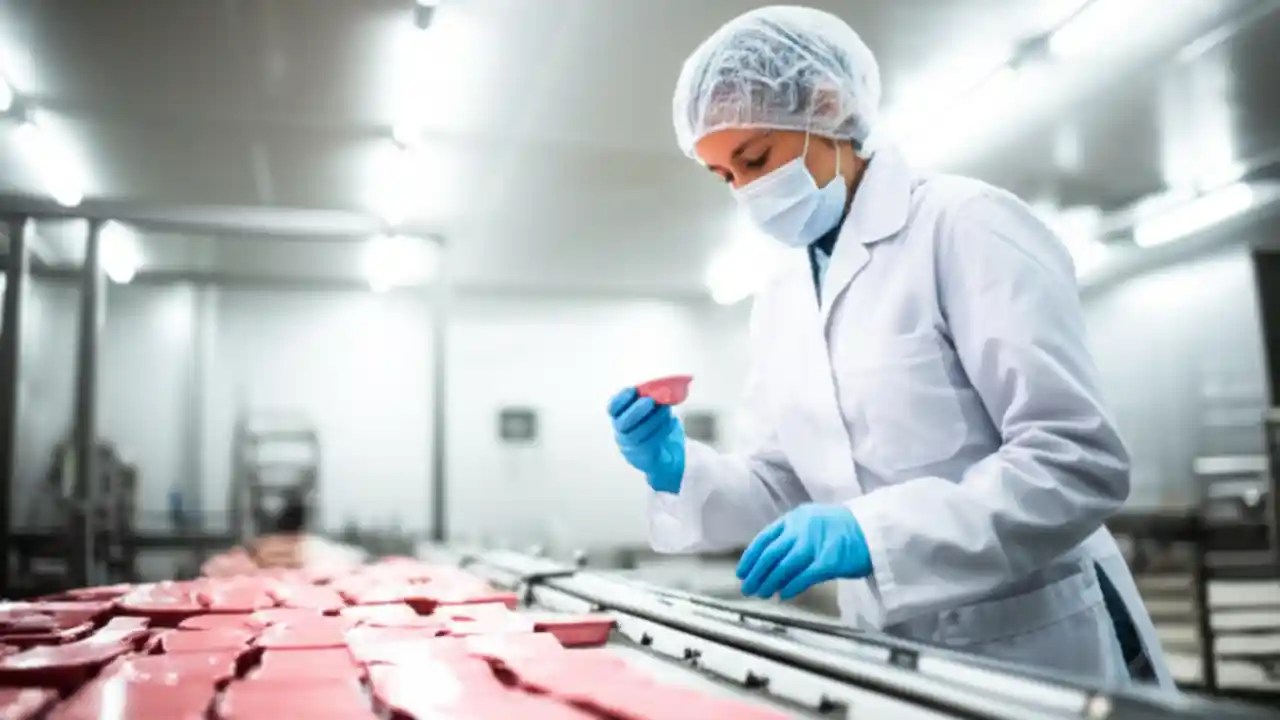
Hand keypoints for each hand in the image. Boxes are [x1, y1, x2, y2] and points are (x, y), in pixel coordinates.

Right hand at [607, 387, 685, 492]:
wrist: (667, 458)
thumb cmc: (657, 430)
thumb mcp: (652, 413)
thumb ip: (650, 402)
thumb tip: (660, 388)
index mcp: (621, 420)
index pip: (612, 409)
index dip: (620, 399)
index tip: (633, 389)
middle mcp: (622, 435)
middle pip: (622, 423)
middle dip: (636, 410)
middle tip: (650, 400)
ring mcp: (632, 448)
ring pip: (637, 434)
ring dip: (652, 419)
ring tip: (665, 409)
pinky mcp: (645, 458)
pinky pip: (651, 444)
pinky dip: (662, 430)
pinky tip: (671, 422)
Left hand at [736, 504, 871, 599]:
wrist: (873, 531)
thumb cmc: (843, 529)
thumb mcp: (813, 521)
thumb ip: (793, 534)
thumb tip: (770, 558)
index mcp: (796, 518)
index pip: (764, 538)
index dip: (750, 557)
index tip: (742, 571)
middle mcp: (802, 529)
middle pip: (771, 554)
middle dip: (756, 573)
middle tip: (747, 587)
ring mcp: (815, 544)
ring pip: (783, 566)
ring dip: (769, 582)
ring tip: (762, 594)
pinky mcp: (828, 561)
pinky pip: (803, 577)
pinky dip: (790, 587)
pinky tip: (783, 594)